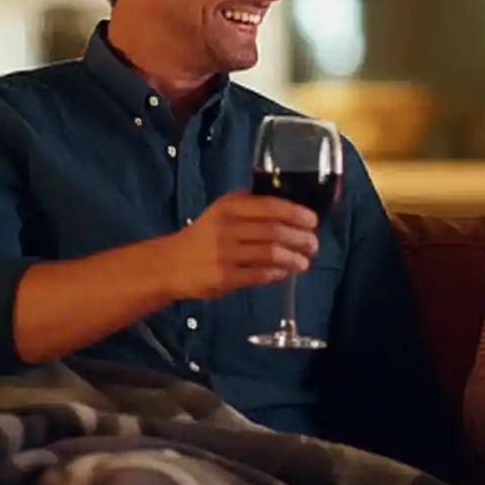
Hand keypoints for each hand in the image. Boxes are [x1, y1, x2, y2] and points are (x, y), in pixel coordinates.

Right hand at [162, 191, 319, 298]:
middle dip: (300, 239)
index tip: (313, 221)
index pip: (271, 206)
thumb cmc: (205, 234)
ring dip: (294, 258)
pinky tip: (284, 272)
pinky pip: (260, 274)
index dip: (296, 214)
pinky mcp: (224, 277)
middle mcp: (227, 227)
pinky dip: (277, 273)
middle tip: (313, 245)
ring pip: (271, 254)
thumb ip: (251, 207)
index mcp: (229, 207)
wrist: (171, 263)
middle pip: (275, 231)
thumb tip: (293, 210)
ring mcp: (225, 253)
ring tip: (304, 262)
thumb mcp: (223, 211)